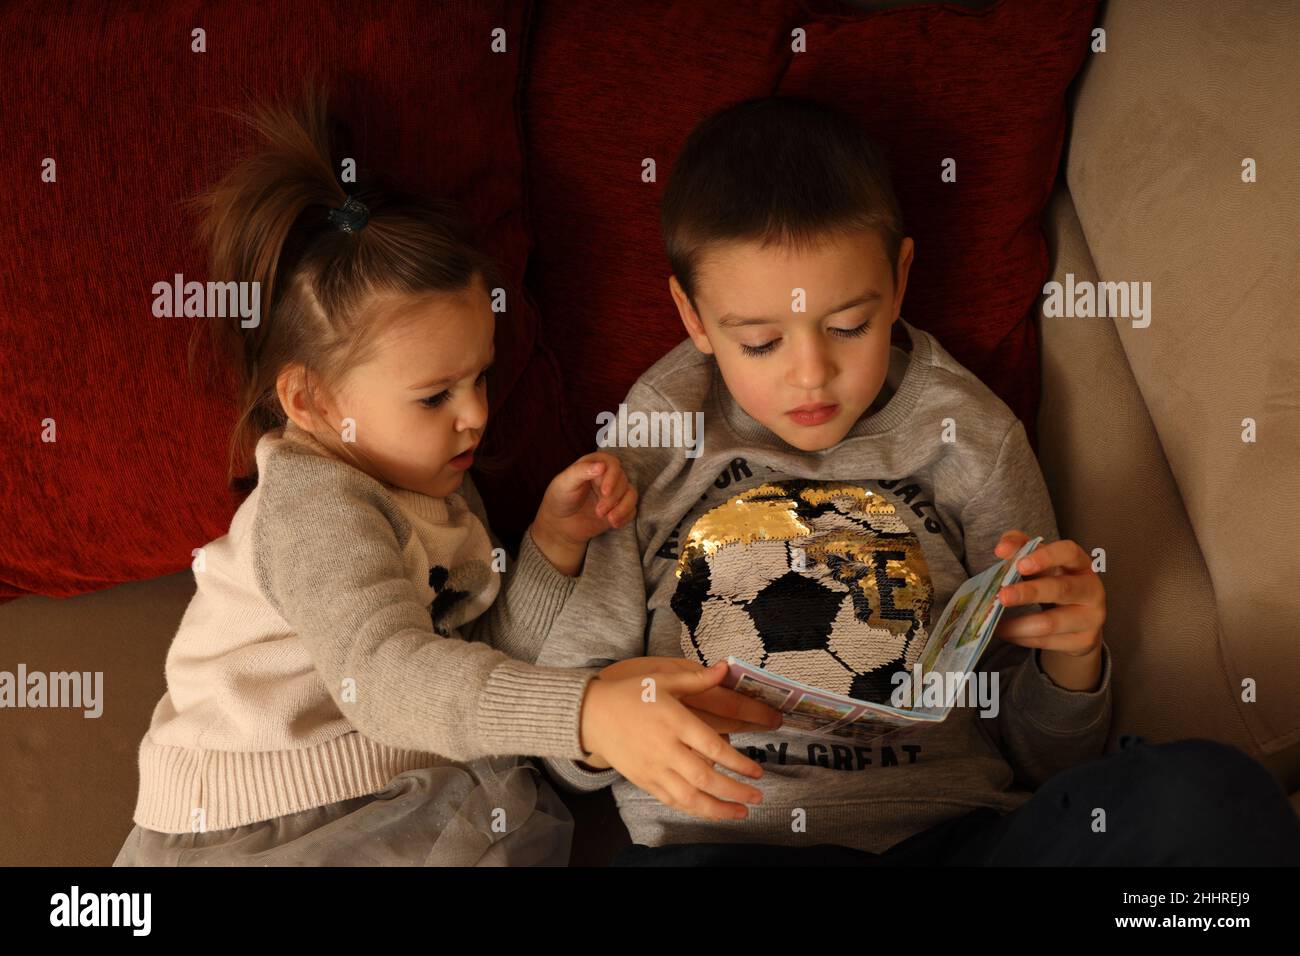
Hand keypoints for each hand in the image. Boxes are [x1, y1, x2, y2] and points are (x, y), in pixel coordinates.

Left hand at [529, 452, 636, 575]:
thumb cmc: (560, 498)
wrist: (560, 524)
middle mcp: (607, 477)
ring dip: (622, 508)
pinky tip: (613, 524)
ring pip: (631, 494)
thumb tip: (602, 466)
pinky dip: (625, 517)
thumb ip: (581, 471)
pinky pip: (632, 509)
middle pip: (623, 481)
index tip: (605, 492)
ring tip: (609, 520)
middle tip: (598, 511)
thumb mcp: (565, 482)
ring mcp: (615, 493)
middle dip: (613, 498)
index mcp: (595, 464)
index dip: (612, 477)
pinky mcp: (619, 508)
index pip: (613, 464)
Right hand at [578, 661, 769, 820]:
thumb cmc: (629, 694)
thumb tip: (724, 668)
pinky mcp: (643, 780)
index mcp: (674, 722)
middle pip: (706, 778)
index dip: (739, 764)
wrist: (591, 715)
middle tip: (757, 797)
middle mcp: (665, 749)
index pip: (714, 748)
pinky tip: (710, 811)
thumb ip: (697, 679)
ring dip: (718, 809)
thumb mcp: (662, 680)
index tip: (757, 772)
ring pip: (689, 797)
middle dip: (735, 791)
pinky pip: (671, 801)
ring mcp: (653, 768)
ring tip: (740, 812)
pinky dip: (693, 809)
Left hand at [992, 530, 1105, 689]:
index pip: (1069, 553)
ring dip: (1017, 624)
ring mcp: (1091, 617)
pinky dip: (1020, 637)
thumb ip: (1020, 547)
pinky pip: (1046, 641)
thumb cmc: (1053, 581)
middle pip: (1061, 589)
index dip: (1046, 556)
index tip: (1020, 564)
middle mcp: (1091, 589)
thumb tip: (1001, 549)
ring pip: (1051, 623)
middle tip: (1003, 595)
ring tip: (993, 621)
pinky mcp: (1084, 641)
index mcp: (1080, 563)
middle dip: (1029, 593)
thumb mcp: (1040, 562)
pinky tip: (1005, 632)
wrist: (1078, 619)